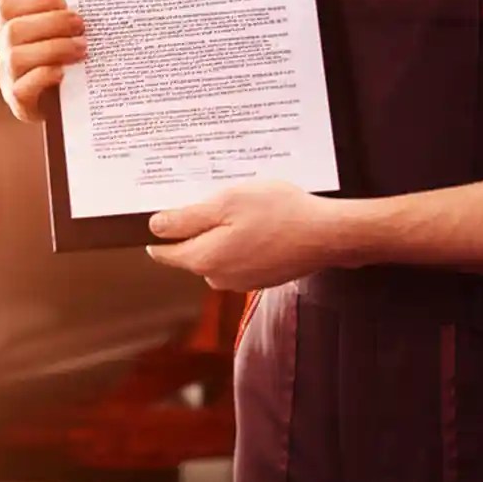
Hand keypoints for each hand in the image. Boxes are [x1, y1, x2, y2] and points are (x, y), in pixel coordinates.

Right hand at [0, 0, 87, 121]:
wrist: (74, 104)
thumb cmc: (73, 60)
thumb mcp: (68, 34)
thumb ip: (68, 18)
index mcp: (10, 27)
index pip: (7, 7)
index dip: (35, 0)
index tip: (64, 2)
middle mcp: (3, 51)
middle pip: (13, 30)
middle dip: (51, 24)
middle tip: (80, 26)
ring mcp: (8, 78)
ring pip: (16, 58)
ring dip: (53, 49)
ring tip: (81, 49)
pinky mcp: (18, 104)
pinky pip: (21, 89)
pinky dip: (43, 76)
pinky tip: (63, 72)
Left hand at [146, 181, 352, 292]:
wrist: (326, 234)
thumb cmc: (277, 213)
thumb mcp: (225, 204)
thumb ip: (187, 219)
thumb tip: (156, 227)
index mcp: (203, 260)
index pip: (166, 252)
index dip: (160, 234)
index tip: (156, 221)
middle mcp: (218, 278)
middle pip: (193, 252)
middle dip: (195, 229)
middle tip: (208, 200)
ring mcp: (241, 281)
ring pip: (217, 254)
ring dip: (220, 234)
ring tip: (237, 208)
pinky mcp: (262, 277)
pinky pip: (239, 258)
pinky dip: (240, 241)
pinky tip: (256, 223)